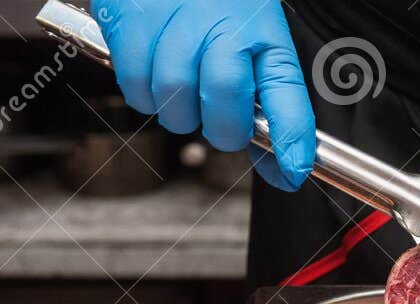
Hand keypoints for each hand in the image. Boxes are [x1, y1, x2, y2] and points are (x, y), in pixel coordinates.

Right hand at [98, 0, 315, 189]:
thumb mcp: (259, 43)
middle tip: (219, 119)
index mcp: (259, 30)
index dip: (291, 138)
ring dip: (180, 113)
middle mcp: (216, 19)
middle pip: (221, 96)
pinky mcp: (126, 17)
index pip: (284, 90)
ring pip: (172, 97)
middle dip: (222, 129)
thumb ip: (273, 106)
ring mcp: (169, 15)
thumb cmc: (220, 6)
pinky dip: (145, 95)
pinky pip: (134, 84)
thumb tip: (283, 170)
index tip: (293, 169)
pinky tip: (156, 75)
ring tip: (186, 91)